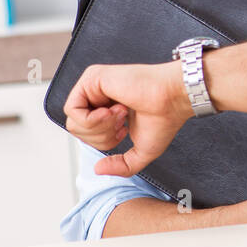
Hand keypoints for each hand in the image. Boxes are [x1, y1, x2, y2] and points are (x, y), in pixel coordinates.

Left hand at [63, 61, 189, 176]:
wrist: (173, 99)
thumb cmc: (164, 118)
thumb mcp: (142, 151)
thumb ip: (121, 165)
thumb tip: (97, 169)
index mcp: (107, 109)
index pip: (86, 134)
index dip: (105, 141)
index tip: (125, 129)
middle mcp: (98, 96)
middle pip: (77, 130)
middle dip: (102, 137)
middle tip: (123, 122)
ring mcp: (94, 86)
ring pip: (73, 122)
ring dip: (100, 128)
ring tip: (121, 114)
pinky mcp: (92, 77)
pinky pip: (73, 110)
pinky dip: (93, 119)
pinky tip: (114, 111)